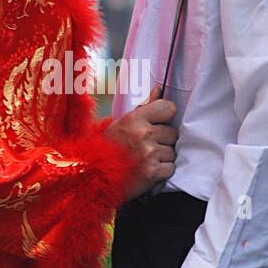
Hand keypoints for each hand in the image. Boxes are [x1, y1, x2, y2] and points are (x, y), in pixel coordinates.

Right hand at [105, 84, 177, 199]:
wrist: (95, 178)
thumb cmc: (108, 149)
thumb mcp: (121, 124)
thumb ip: (144, 107)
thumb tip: (159, 90)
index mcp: (134, 118)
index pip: (169, 108)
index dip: (165, 117)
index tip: (158, 124)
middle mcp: (142, 134)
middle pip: (173, 133)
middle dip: (163, 140)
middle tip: (146, 147)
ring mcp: (148, 154)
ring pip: (172, 152)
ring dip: (162, 157)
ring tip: (145, 160)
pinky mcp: (152, 173)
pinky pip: (170, 168)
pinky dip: (162, 172)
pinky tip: (147, 171)